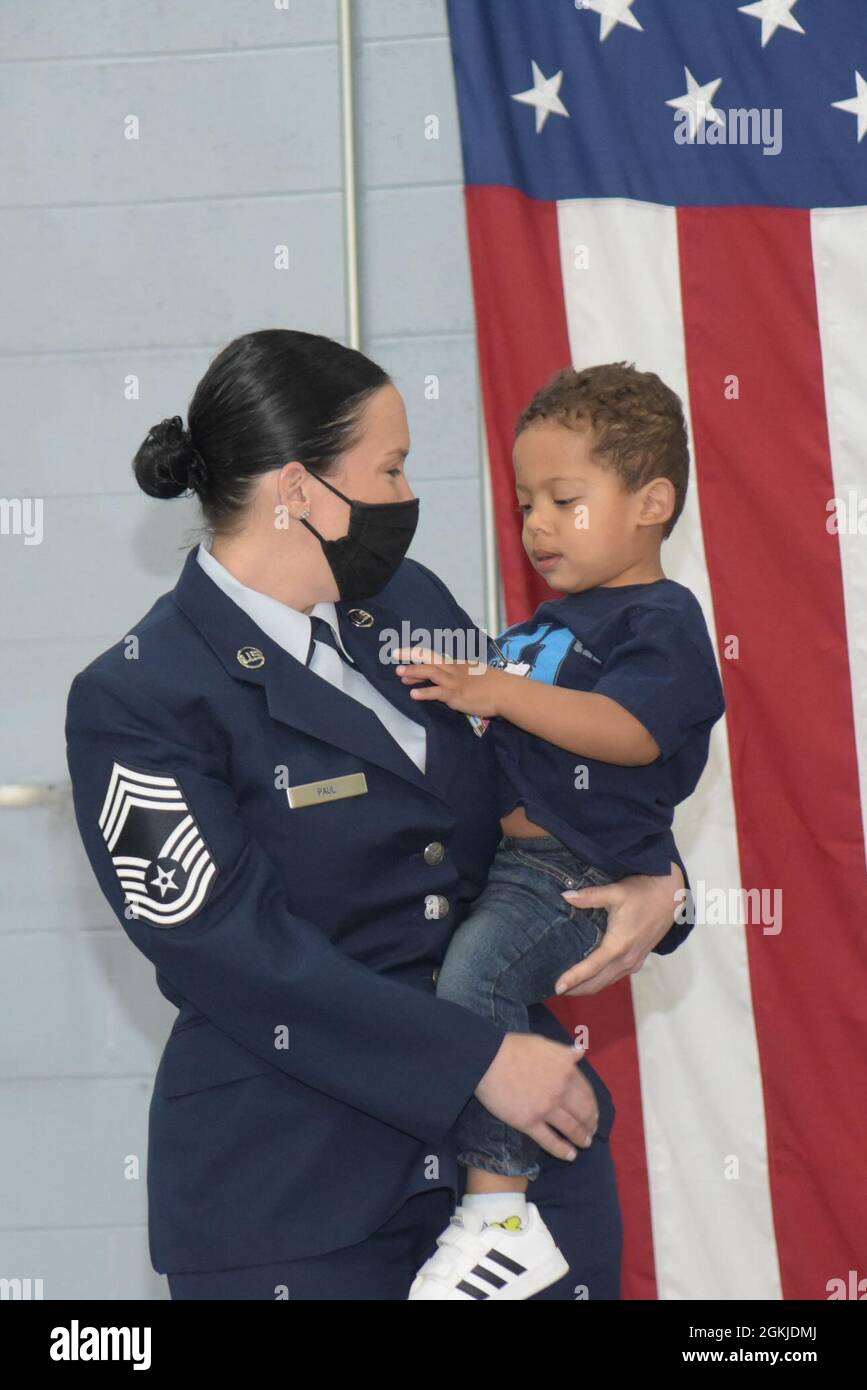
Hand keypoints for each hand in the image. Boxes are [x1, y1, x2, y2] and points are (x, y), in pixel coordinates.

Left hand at [393, 646, 506, 717]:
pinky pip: (437, 693)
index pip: (432, 655)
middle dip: (410, 656)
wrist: (505, 692)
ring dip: (414, 672)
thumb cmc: (492, 684)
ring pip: (430, 673)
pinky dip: (424, 692)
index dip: (415, 652)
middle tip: (394, 655)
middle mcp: (453, 669)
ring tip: (399, 673)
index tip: (400, 652)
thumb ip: (458, 674)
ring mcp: (454, 682)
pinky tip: (413, 694)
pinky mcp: (456, 695)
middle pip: (428, 659)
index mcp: (455, 664)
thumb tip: (446, 678)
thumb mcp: (473, 673)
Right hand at [474, 1033, 598, 1160]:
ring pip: (571, 1128)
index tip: (595, 1114)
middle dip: (590, 1124)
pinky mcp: (529, 1123)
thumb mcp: (544, 1043)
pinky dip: (563, 1150)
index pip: (587, 1092)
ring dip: (581, 1138)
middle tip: (591, 1132)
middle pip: (583, 1112)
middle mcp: (561, 1090)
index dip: (593, 1106)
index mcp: (566, 1069)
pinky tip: (570, 1156)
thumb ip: (564, 1052)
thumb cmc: (513, 1047)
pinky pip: (550, 1141)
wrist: (487, 1059)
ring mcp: (546, 1108)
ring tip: (584, 1144)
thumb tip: (581, 1052)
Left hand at [553, 860, 685, 995]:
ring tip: (566, 988)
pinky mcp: (637, 960)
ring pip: (606, 983)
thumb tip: (565, 895)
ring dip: (586, 988)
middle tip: (552, 990)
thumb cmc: (642, 892)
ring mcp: (633, 962)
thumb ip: (590, 896)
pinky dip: (599, 982)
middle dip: (575, 989)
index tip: (556, 986)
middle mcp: (627, 959)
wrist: (671, 896)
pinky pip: (614, 978)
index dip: (573, 978)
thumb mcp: (616, 891)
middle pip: (597, 982)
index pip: (591, 967)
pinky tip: (588, 978)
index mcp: (619, 944)